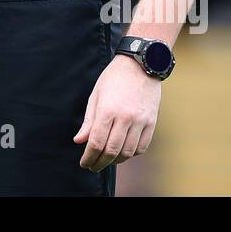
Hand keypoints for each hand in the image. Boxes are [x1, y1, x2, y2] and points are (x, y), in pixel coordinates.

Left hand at [73, 54, 160, 171]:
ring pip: (127, 152)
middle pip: (111, 151)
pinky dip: (131, 154)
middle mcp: (124, 118)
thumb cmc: (113, 78)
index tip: (84, 163)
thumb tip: (79, 141)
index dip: (89, 157)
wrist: (140, 65)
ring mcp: (140, 121)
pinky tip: (123, 152)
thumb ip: (89, 121)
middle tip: (93, 166)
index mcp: (107, 110)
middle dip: (100, 163)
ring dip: (115, 161)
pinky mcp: (151, 122)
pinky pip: (142, 147)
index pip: (96, 143)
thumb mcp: (96, 96)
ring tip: (107, 160)